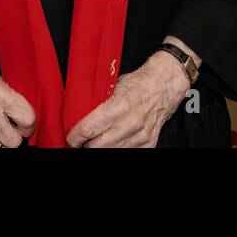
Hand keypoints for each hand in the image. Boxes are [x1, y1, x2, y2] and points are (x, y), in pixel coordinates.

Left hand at [65, 51, 189, 147]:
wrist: (165, 85)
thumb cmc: (140, 83)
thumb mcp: (114, 86)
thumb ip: (98, 102)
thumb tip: (79, 114)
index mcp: (119, 106)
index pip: (88, 129)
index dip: (75, 137)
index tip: (71, 138)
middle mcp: (130, 123)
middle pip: (96, 146)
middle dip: (86, 144)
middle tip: (82, 139)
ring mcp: (140, 136)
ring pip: (111, 152)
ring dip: (101, 147)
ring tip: (97, 139)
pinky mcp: (148, 144)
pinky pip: (126, 153)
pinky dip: (117, 148)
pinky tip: (113, 140)